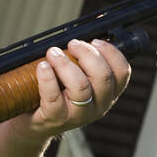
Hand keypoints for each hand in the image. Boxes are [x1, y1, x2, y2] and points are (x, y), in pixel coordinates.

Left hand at [4, 38, 131, 143]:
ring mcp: (78, 115)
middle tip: (72, 43)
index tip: (95, 41)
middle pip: (103, 77)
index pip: (122, 72)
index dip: (111, 52)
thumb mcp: (77, 78)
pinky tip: (42, 67)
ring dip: (65, 63)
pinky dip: (47, 78)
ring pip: (80, 87)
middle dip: (87, 54)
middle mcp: (99, 106)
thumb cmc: (57, 93)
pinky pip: (54, 97)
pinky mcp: (56, 119)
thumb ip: (83, 60)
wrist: (34, 123)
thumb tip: (84, 33)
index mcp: (109, 93)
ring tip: (52, 53)